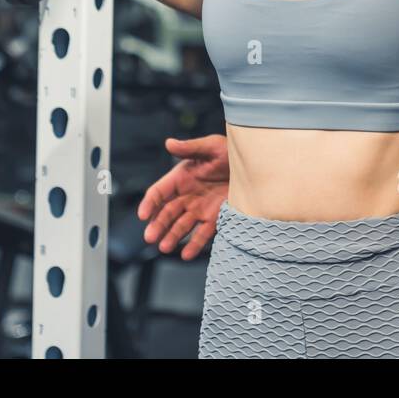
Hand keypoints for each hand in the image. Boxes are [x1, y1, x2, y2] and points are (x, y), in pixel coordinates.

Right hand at [136, 135, 229, 260]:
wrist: (255, 167)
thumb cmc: (231, 152)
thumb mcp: (212, 146)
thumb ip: (190, 147)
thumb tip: (169, 143)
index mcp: (181, 177)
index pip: (159, 192)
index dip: (149, 203)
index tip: (143, 215)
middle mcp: (187, 195)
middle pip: (167, 212)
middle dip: (157, 225)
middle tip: (150, 237)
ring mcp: (200, 209)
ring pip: (181, 226)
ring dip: (171, 236)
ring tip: (165, 247)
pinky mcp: (215, 219)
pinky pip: (202, 234)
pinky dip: (194, 244)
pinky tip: (186, 254)